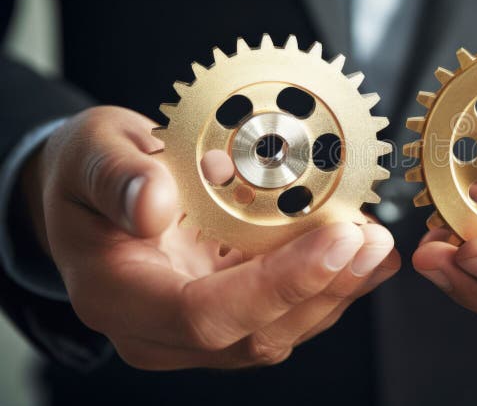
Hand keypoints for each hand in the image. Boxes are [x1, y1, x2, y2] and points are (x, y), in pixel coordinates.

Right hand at [21, 105, 398, 369]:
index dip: (276, 285)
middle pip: (254, 333)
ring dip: (337, 290)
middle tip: (374, 240)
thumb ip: (116, 176)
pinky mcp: (229, 311)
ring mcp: (195, 328)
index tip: (335, 240)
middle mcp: (157, 329)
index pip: (203, 315)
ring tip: (378, 244)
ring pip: (279, 330)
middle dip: (324, 289)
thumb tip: (152, 205)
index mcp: (116, 295)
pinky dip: (329, 284)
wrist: (99, 187)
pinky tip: (363, 252)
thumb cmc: (91, 169)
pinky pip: (285, 312)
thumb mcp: (91, 151)